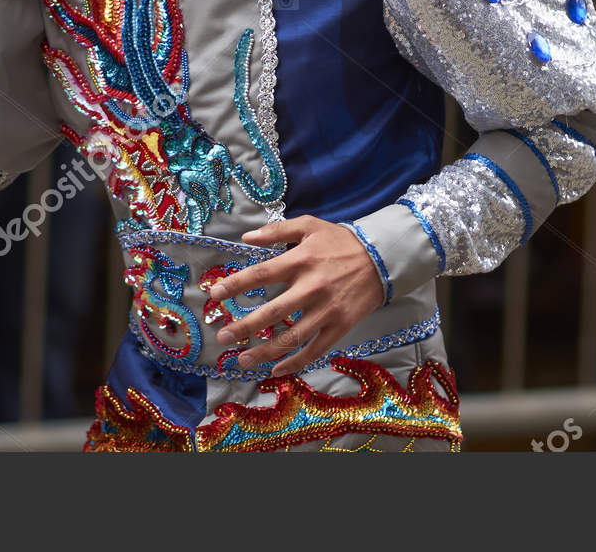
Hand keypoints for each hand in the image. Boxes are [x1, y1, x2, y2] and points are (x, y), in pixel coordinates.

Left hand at [208, 216, 384, 377]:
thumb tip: (247, 237)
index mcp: (301, 261)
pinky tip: (276, 369)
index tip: (214, 295)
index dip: (235, 285)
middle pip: (271, 312)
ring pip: (291, 338)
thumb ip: (277, 230)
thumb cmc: (341, 242)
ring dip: (264, 351)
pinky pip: (314, 350)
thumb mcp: (310, 225)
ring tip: (242, 359)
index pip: (260, 275)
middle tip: (223, 338)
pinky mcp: (340, 326)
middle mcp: (311, 288)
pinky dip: (295, 363)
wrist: (382, 258)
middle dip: (243, 327)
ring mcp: (326, 310)